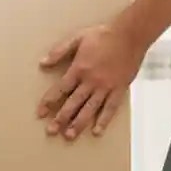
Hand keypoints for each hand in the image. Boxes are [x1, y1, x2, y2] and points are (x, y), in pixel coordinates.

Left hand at [36, 21, 145, 139]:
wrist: (130, 35)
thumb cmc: (104, 35)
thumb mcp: (78, 38)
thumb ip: (60, 51)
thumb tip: (43, 63)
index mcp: (79, 69)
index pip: (60, 89)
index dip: (49, 102)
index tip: (41, 113)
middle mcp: (91, 81)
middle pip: (73, 103)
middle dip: (60, 118)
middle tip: (51, 131)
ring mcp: (106, 87)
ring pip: (90, 109)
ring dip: (78, 123)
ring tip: (69, 135)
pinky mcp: (119, 89)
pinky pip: (110, 108)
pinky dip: (103, 120)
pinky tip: (97, 131)